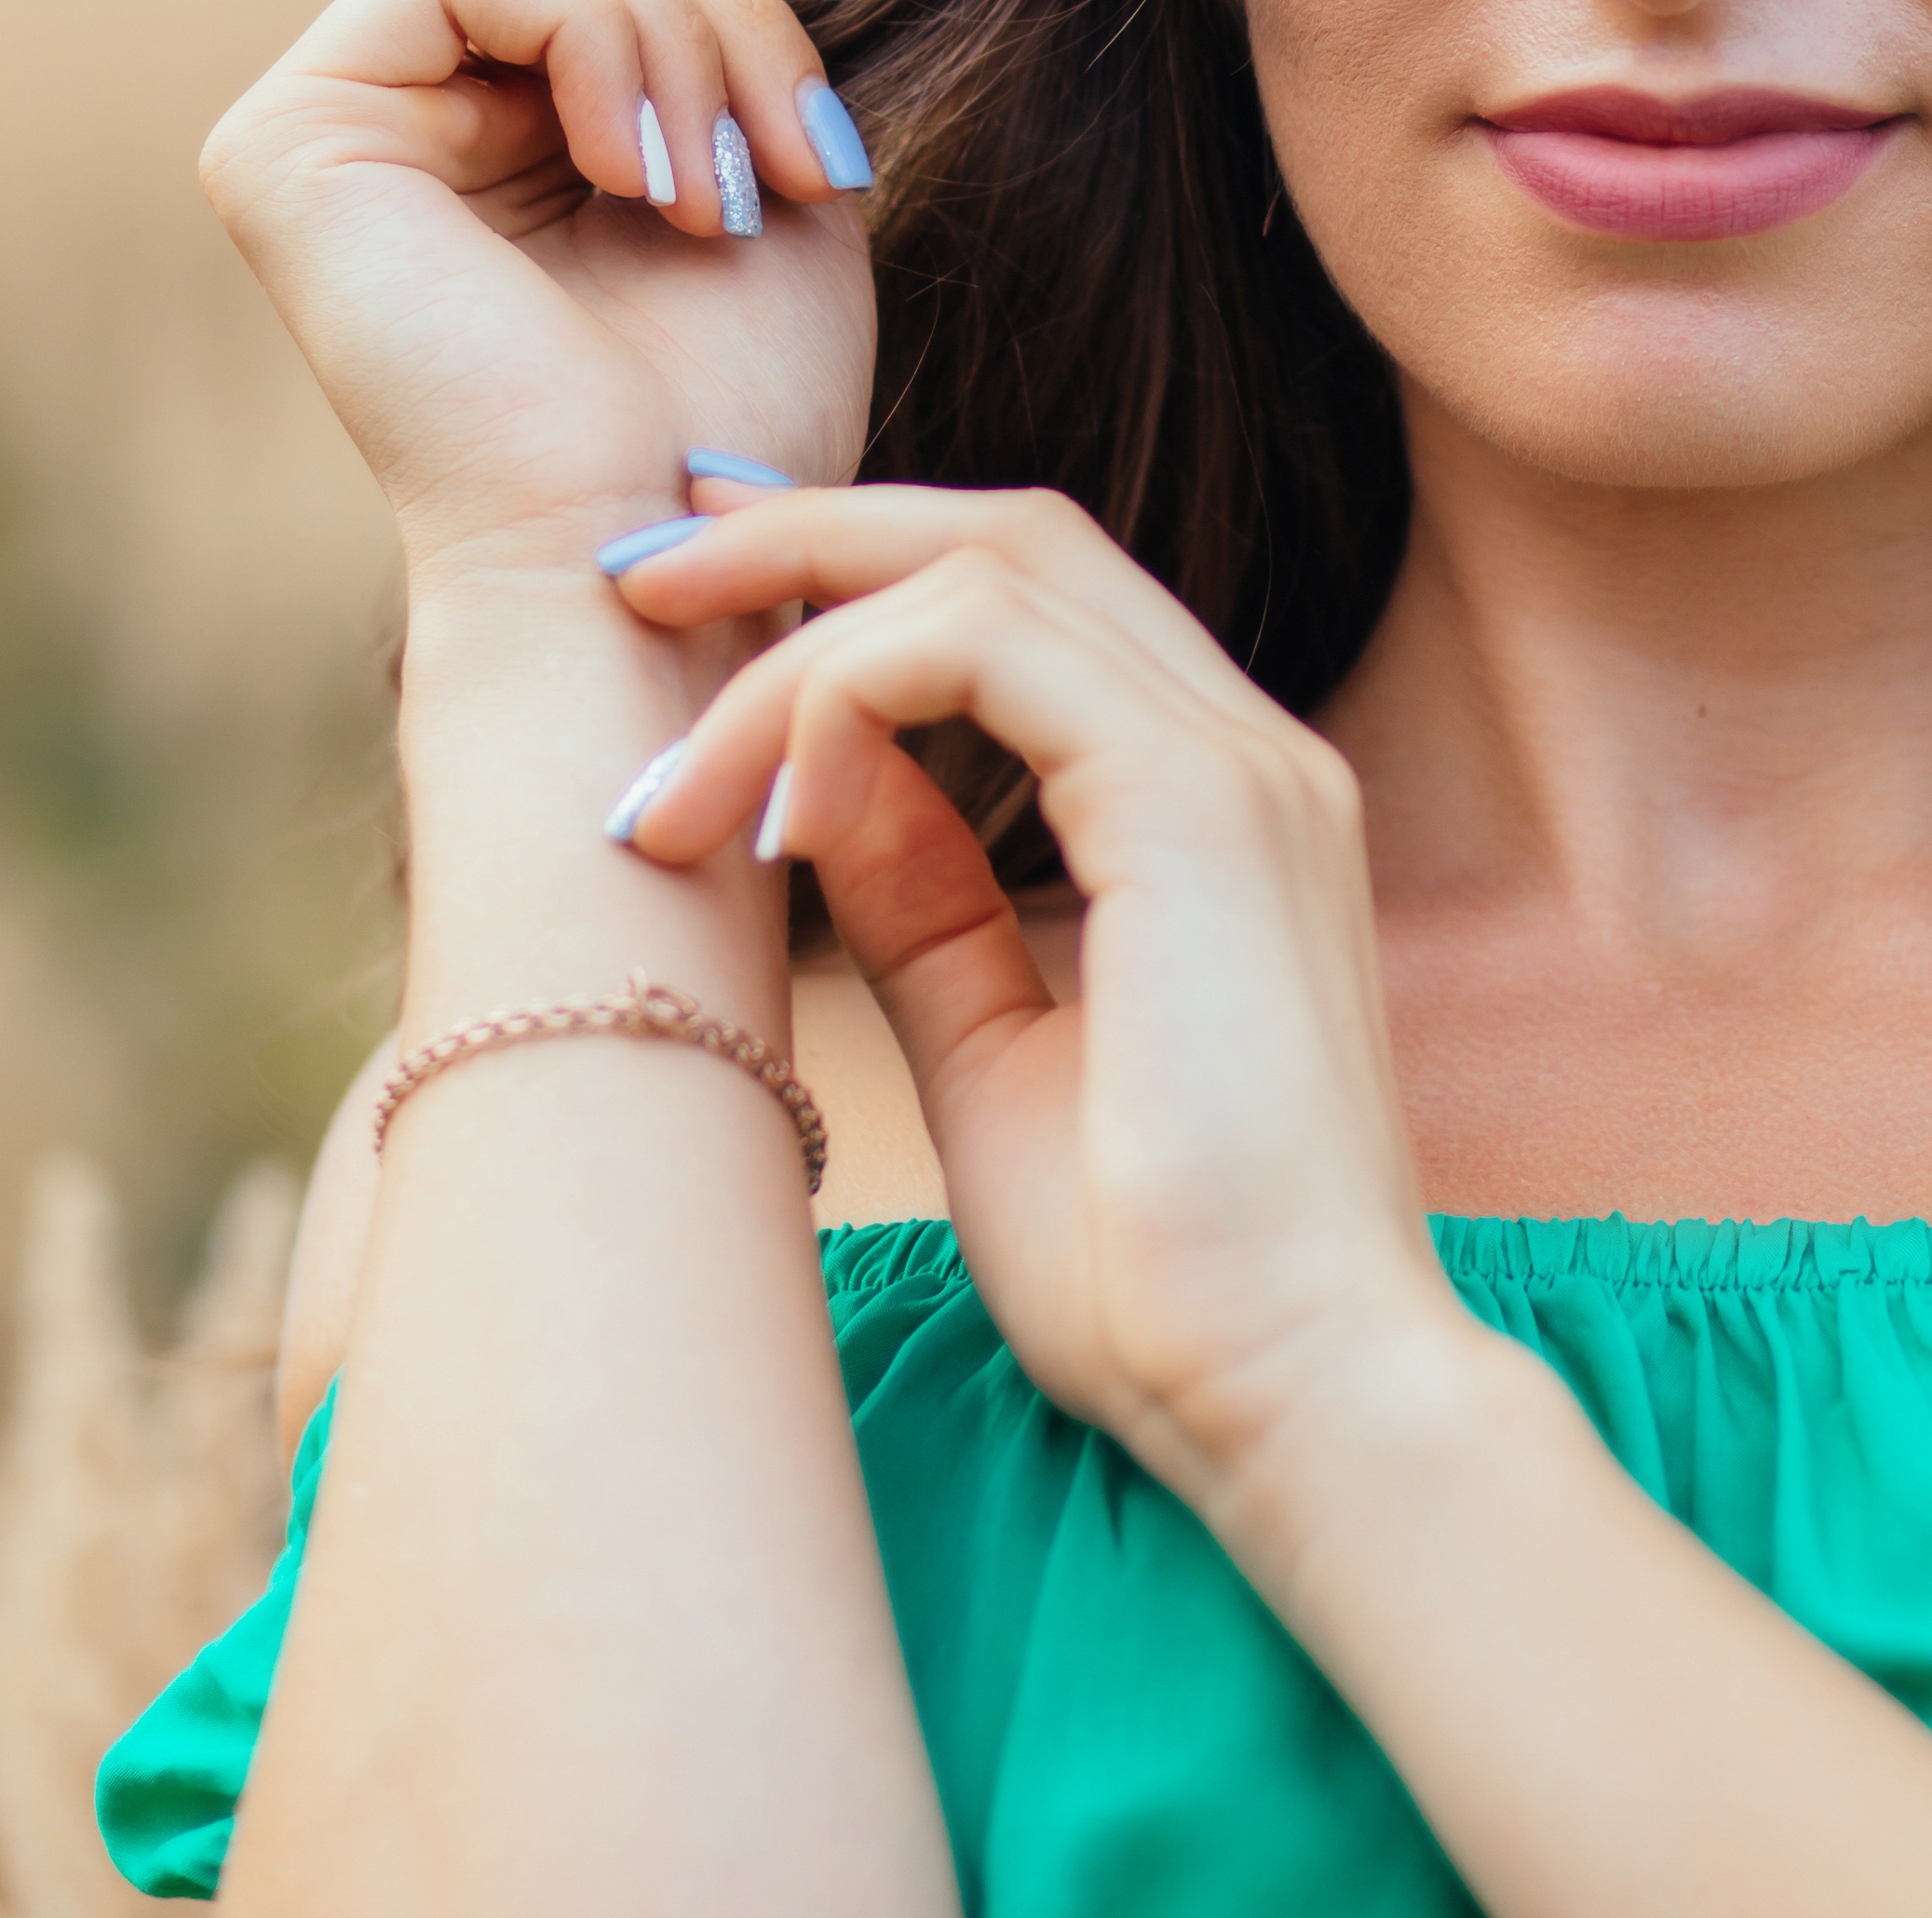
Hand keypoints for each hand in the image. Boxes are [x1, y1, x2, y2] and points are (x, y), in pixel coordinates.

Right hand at [200, 0, 883, 572]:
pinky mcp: (285, 138)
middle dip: (723, 0)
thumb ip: (729, 7)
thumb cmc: (730, 402)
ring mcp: (325, 113)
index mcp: (499, 102)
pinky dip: (597, 45)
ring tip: (732, 196)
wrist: (654, 550)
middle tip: (806, 160)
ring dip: (681, 37)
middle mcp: (396, 96)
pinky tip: (642, 179)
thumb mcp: (764, 153)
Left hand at [602, 482, 1479, 1511]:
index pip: (1034, 603)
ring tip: (664, 770)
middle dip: (805, 534)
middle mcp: (1247, 753)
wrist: (1296, 1396)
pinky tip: (764, 814)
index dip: (859, 566)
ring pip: (990, 568)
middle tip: (636, 574)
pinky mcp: (1203, 807)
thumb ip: (928, 910)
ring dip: (793, 629)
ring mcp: (1242, 766)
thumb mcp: (997, 1060)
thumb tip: (817, 791)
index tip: (702, 597)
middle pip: (1009, 538)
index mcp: (1216, 809)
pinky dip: (847, 689)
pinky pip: (987, 647)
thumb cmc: (1163, 1280)